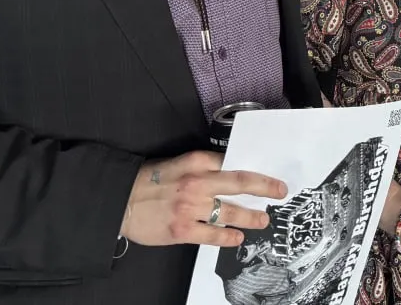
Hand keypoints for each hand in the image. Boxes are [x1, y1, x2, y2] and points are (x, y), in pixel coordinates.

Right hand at [120, 150, 286, 248]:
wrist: (120, 201)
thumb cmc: (149, 180)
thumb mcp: (178, 163)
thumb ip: (204, 167)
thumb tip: (230, 173)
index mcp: (196, 161)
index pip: (232, 162)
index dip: (253, 171)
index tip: (268, 177)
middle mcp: (196, 182)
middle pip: (239, 183)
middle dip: (264, 188)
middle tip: (280, 191)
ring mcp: (190, 208)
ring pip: (230, 212)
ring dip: (251, 217)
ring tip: (263, 220)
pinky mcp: (182, 230)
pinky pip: (212, 235)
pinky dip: (228, 237)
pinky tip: (237, 238)